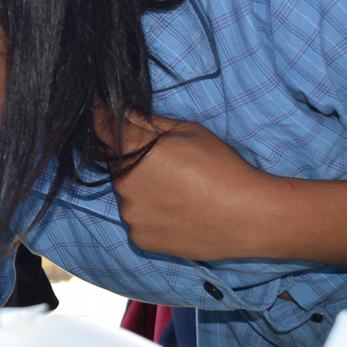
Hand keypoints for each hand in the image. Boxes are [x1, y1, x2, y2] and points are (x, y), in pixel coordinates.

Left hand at [96, 106, 276, 260]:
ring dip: (140, 188)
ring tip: (178, 192)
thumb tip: (122, 112)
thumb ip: (148, 122)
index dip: (98, 115)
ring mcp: (130, 214)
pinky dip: (150, 214)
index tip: (96, 109)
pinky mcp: (140, 238)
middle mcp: (124, 183)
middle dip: (132, 159)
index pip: (100, 126)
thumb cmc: (224, 169)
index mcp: (134, 152)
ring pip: (126, 193)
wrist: (251, 217)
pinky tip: (178, 212)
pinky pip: (137, 219)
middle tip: (168, 164)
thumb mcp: (189, 132)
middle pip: (115, 163)